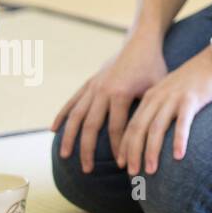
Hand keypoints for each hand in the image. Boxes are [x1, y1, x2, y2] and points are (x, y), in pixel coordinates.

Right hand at [52, 35, 168, 173]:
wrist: (141, 41)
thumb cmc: (154, 67)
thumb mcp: (158, 87)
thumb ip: (152, 110)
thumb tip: (154, 138)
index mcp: (121, 93)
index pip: (117, 128)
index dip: (119, 147)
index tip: (121, 165)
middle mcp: (103, 90)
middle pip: (91, 126)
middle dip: (88, 150)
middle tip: (87, 170)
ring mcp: (94, 86)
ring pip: (77, 116)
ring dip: (70, 137)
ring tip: (65, 156)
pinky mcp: (90, 82)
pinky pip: (73, 101)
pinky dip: (63, 115)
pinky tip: (53, 130)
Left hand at [117, 49, 211, 175]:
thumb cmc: (197, 79)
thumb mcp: (173, 90)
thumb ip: (162, 107)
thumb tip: (155, 132)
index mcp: (151, 96)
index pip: (132, 125)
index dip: (126, 146)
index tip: (123, 165)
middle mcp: (158, 97)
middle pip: (139, 129)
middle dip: (133, 153)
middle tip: (132, 173)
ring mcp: (174, 97)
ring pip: (156, 128)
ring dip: (151, 151)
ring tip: (151, 170)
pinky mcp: (192, 99)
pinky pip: (183, 123)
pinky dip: (179, 140)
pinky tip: (178, 156)